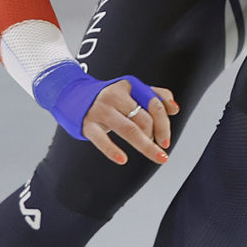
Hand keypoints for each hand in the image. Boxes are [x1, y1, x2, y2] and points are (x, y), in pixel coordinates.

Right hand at [32, 62, 180, 165]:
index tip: (166, 141)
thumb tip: (175, 109)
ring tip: (159, 158)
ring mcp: (100, 110)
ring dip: (146, 145)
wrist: (71, 95)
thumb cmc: (108, 97)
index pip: (153, 103)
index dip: (164, 123)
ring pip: (129, 129)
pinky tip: (123, 160)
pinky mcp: (88, 125)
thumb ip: (155, 96)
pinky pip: (101, 139)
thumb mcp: (130, 91)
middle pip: (143, 119)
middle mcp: (114, 96)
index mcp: (128, 86)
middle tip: (158, 149)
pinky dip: (112, 150)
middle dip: (154, 136)